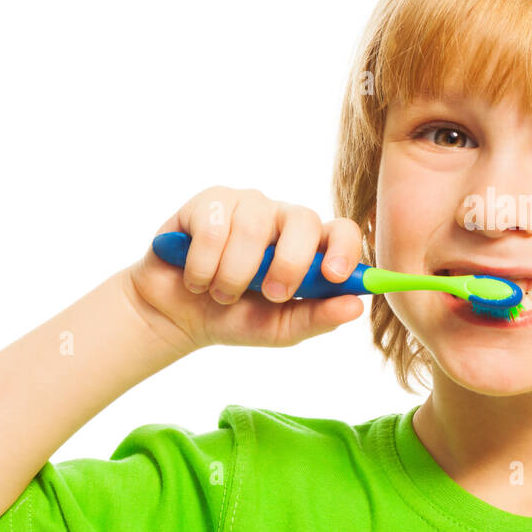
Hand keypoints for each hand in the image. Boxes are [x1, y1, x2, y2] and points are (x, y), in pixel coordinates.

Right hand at [123, 186, 365, 353]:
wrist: (175, 315)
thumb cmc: (234, 317)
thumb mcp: (279, 329)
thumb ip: (318, 318)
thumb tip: (356, 306)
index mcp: (309, 246)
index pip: (342, 231)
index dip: (345, 248)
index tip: (335, 276)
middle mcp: (282, 219)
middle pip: (303, 219)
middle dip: (289, 264)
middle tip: (272, 295)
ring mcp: (248, 205)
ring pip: (253, 228)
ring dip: (234, 275)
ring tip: (221, 294)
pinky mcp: (210, 202)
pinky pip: (213, 229)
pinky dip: (203, 267)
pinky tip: (196, 278)